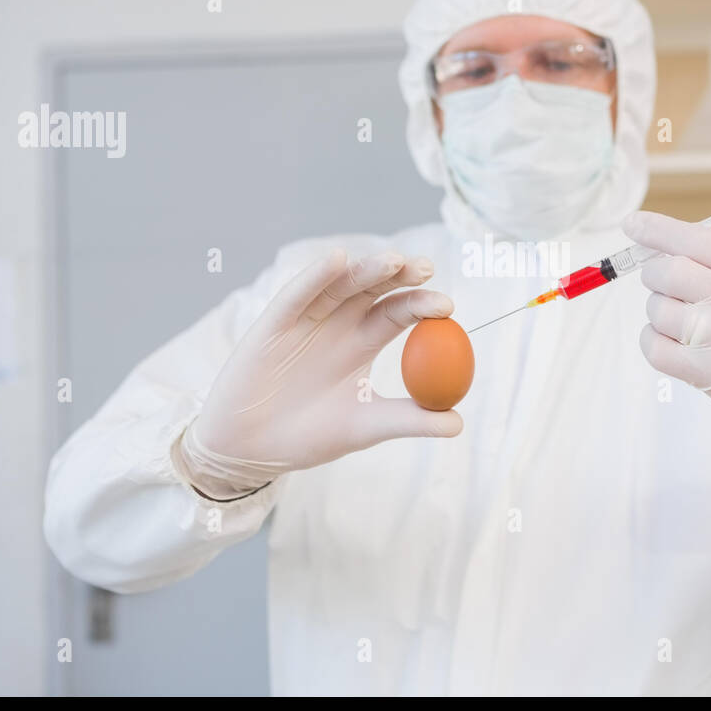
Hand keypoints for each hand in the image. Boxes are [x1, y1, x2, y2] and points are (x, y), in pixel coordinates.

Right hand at [176, 249, 460, 498]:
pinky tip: (337, 261)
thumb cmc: (308, 436)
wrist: (251, 450)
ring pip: (342, 284)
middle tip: (427, 271)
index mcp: (362, 342)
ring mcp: (306, 319)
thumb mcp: (365, 427)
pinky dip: (316, 277)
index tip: (448, 307)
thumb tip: (458, 424)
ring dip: (368, 269)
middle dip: (401, 276)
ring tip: (395, 261)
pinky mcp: (274, 323)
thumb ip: (409, 421)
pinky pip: (298, 295)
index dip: (422, 304)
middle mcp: (338, 323)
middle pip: (376, 289)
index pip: (399, 312)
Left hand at [622, 199, 710, 470]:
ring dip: (660, 309)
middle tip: (670, 281)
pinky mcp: (710, 377)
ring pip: (657, 309)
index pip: (690, 237)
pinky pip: (655, 349)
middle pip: (664, 271)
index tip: (632, 224)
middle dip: (657, 271)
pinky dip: (654, 341)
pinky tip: (677, 341)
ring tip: (688, 316)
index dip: (653, 228)